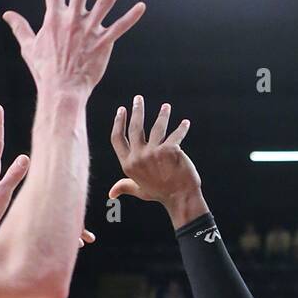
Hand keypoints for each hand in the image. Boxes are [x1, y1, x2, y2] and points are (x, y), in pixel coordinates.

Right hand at [3, 0, 144, 98]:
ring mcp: (89, 31)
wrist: (62, 90)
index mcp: (54, 18)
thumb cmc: (45, 71)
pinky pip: (120, 28)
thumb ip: (20, 27)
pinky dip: (131, 17)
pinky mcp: (103, 44)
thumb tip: (7, 15)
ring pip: (105, 2)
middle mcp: (73, 20)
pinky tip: (141, 6)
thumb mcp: (29, 47)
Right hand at [109, 97, 202, 223]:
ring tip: (166, 107)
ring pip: (157, 127)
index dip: (118, 122)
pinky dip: (182, 128)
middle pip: (135, 128)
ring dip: (162, 115)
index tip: (121, 110)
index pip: (117, 138)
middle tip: (138, 98)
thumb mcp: (140, 191)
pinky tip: (186, 123)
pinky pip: (176, 134)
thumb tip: (111, 193)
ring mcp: (154, 153)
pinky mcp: (170, 150)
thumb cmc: (160, 194)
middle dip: (136, 110)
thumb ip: (125, 186)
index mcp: (128, 165)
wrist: (180, 198)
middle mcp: (138, 157)